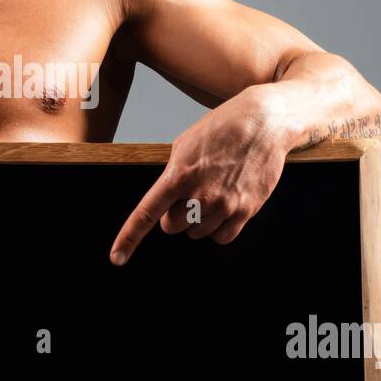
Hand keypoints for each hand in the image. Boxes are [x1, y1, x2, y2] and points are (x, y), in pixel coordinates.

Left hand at [109, 87, 289, 264]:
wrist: (263, 123)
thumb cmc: (223, 128)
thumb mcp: (185, 144)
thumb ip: (172, 175)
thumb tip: (165, 199)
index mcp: (179, 175)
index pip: (146, 214)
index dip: (128, 239)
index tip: (117, 258)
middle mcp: (200, 195)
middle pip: (173, 226)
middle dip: (175, 213)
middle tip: (189, 193)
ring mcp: (225, 205)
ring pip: (197, 233)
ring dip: (199, 219)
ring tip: (212, 191)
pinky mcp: (246, 211)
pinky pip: (222, 237)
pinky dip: (218, 229)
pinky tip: (223, 208)